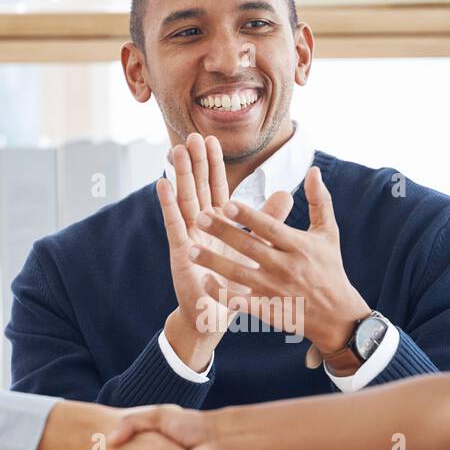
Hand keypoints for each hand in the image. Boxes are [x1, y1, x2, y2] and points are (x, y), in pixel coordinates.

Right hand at [159, 134, 292, 370]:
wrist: (219, 314)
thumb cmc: (236, 282)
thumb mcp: (256, 246)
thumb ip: (268, 219)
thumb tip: (288, 192)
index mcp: (221, 223)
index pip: (217, 187)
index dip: (213, 164)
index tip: (211, 140)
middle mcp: (202, 226)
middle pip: (198, 188)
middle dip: (195, 163)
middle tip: (192, 136)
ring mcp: (190, 237)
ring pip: (185, 200)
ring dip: (180, 176)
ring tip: (177, 152)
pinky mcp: (181, 252)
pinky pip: (174, 225)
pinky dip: (168, 205)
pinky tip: (162, 185)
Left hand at [186, 166, 369, 369]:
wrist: (337, 315)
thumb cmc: (329, 268)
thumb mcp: (328, 233)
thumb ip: (319, 200)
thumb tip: (313, 170)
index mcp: (298, 246)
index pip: (269, 227)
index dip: (248, 215)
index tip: (226, 202)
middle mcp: (286, 267)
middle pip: (249, 247)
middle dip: (223, 232)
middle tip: (198, 217)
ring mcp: (275, 290)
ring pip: (239, 274)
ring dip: (213, 263)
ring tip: (190, 250)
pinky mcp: (268, 310)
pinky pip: (241, 302)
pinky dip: (222, 293)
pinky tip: (205, 281)